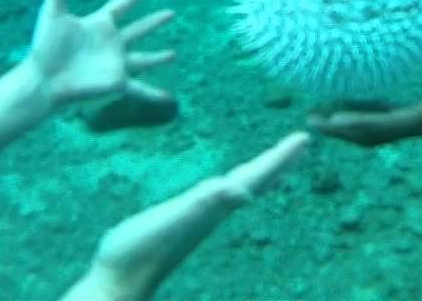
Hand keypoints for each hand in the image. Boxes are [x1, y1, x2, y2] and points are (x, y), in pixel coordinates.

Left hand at [24, 0, 175, 106]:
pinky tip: (168, 98)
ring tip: (173, 54)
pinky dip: (154, 94)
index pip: (122, 5)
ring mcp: (115, 63)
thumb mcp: (52, 13)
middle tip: (171, 13)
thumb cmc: (45, 47)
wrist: (43, 78)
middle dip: (154, 21)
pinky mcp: (116, 82)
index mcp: (99, 24)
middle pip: (138, 29)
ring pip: (143, 58)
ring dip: (158, 57)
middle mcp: (111, 43)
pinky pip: (140, 89)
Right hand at [74, 132, 310, 300]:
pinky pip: (219, 196)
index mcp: (216, 206)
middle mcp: (214, 212)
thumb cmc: (139, 251)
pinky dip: (232, 184)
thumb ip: (207, 203)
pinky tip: (228, 186)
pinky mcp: (184, 222)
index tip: (304, 138)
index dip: (280, 157)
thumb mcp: (173, 220)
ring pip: (241, 189)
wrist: (117, 284)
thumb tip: (246, 192)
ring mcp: (201, 218)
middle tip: (301, 141)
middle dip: (279, 161)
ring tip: (274, 158)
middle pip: (256, 182)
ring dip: (260, 172)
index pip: (257, 177)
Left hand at [308, 67, 421, 146]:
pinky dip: (360, 114)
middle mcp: (413, 125)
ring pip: (371, 129)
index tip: (331, 119)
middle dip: (339, 130)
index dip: (357, 122)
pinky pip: (380, 118)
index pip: (384, 125)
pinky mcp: (414, 114)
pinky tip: (346, 103)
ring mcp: (413, 122)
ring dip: (344, 125)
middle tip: (309, 121)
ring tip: (316, 116)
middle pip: (369, 133)